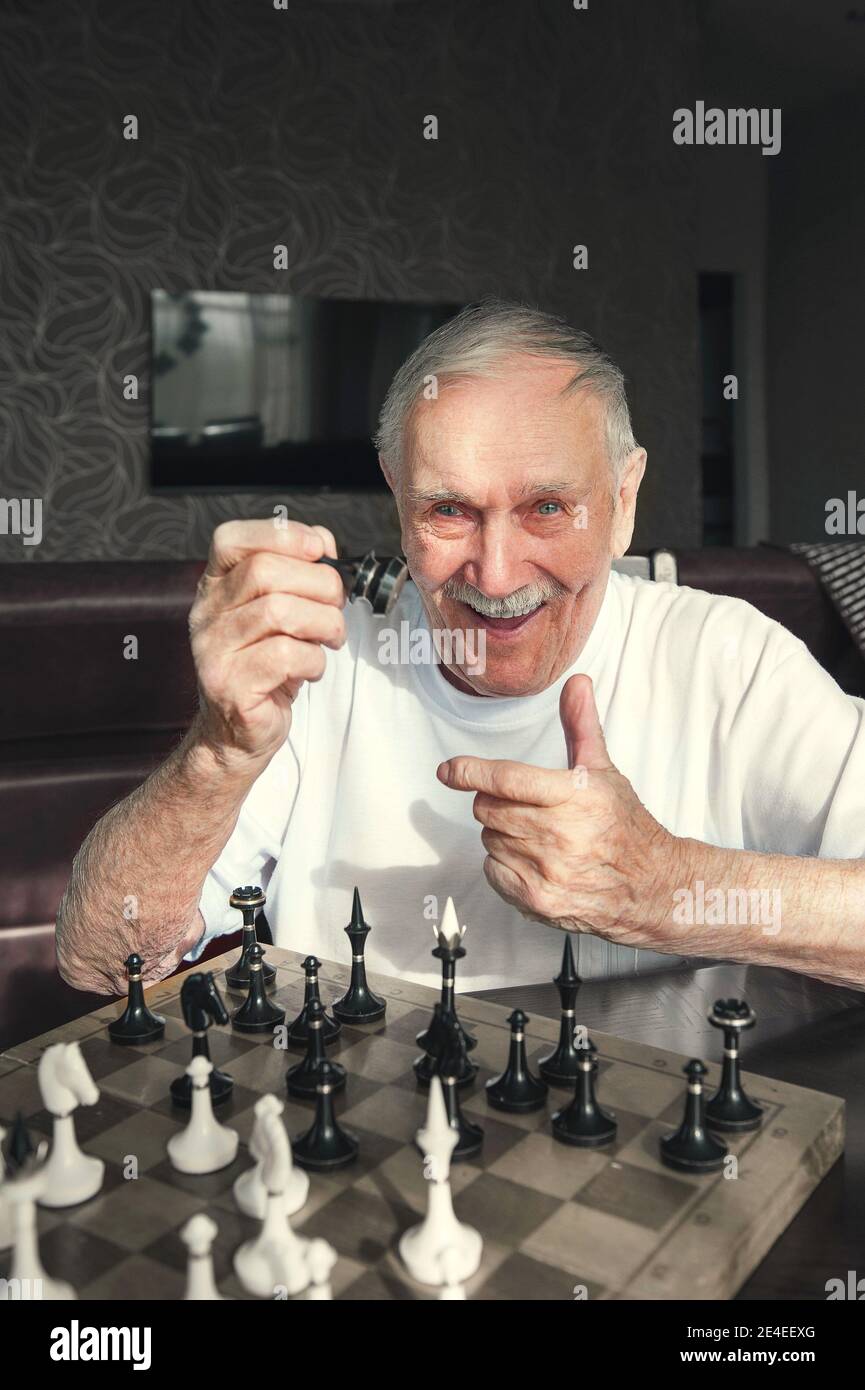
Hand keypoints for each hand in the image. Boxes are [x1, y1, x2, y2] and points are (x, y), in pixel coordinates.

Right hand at [189, 518, 346, 768]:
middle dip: (319, 585)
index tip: (319, 549)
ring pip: (280, 611)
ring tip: (329, 639)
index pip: (231, 539)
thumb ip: (296, 573)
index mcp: (215, 587)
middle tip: (336, 607)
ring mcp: (213, 651)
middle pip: (265, 571)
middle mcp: (206, 614)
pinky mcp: (229, 686)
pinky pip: (285, 656)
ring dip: (323, 623)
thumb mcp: (278, 613)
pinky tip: (310, 668)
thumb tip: (323, 543)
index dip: (281, 535)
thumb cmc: (266, 668)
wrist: (237, 733)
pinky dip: (314, 660)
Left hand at [435, 674, 685, 948]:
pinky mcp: (538, 899)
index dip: (470, 772)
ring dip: (503, 835)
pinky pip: (492, 871)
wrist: (648, 886)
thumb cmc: (623, 824)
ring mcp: (548, 870)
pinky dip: (504, 864)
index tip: (448, 770)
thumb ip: (581, 725)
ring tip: (540, 837)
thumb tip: (576, 683)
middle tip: (524, 807)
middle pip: (489, 809)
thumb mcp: (603, 771)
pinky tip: (534, 861)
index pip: (507, 779)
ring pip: (489, 840)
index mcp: (575, 795)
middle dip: (496, 803)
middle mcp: (560, 834)